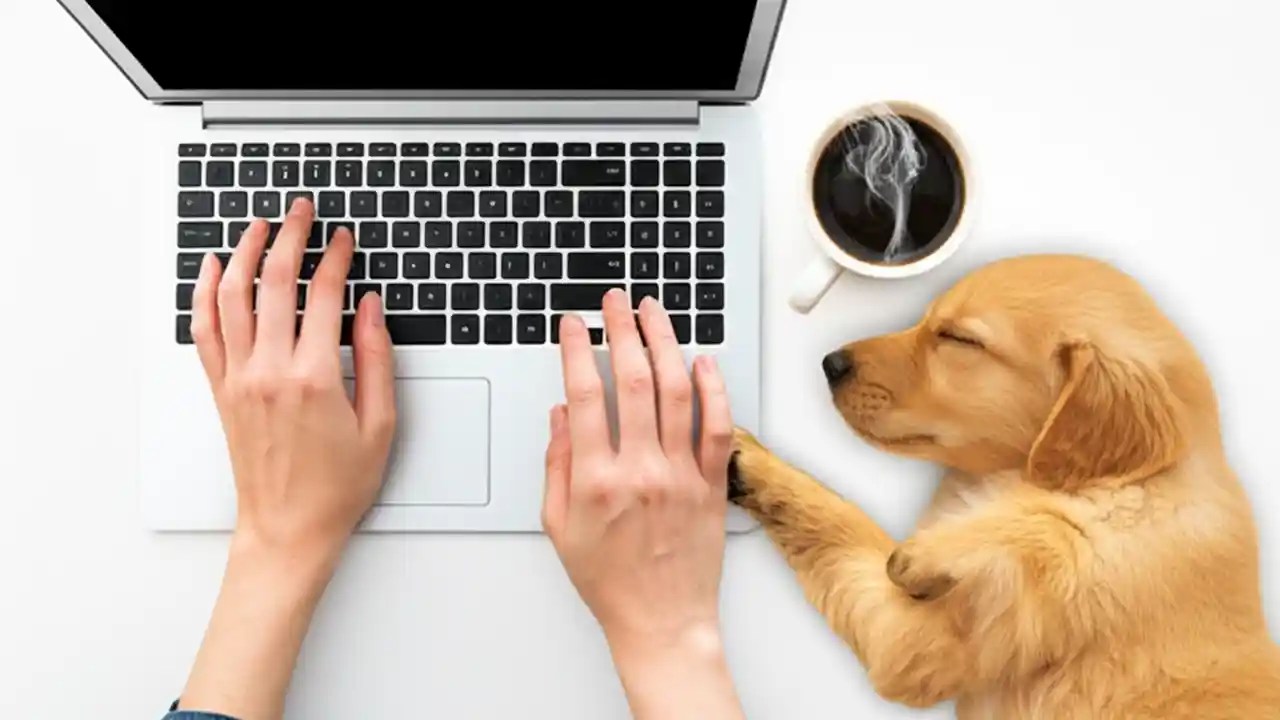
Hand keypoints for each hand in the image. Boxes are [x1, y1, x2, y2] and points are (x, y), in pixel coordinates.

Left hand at [194, 200, 395, 559]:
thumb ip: (375, 359)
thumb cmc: (336, 487)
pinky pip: (205, 331)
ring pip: (232, 298)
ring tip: (258, 226)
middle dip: (289, 237)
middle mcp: (268, 372)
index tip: (344, 239)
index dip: (336, 258)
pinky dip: (205, 294)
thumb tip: (370, 308)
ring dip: (244, 253)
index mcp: (312, 378)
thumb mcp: (380, 425)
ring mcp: (238, 380)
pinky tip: (213, 269)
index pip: (323, 296)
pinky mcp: (222, 391)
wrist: (288, 529)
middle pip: (273, 283)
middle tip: (301, 211)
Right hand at [543, 289, 741, 718]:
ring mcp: (680, 476)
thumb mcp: (559, 526)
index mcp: (595, 480)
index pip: (583, 395)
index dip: (575, 349)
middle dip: (620, 330)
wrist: (661, 621)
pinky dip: (713, 389)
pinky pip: (717, 427)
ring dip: (664, 343)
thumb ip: (556, 464)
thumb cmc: (608, 581)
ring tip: (654, 313)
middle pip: (632, 380)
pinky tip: (703, 361)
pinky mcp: (712, 486)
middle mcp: (640, 471)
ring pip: (676, 392)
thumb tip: (560, 413)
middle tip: (614, 302)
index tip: (572, 324)